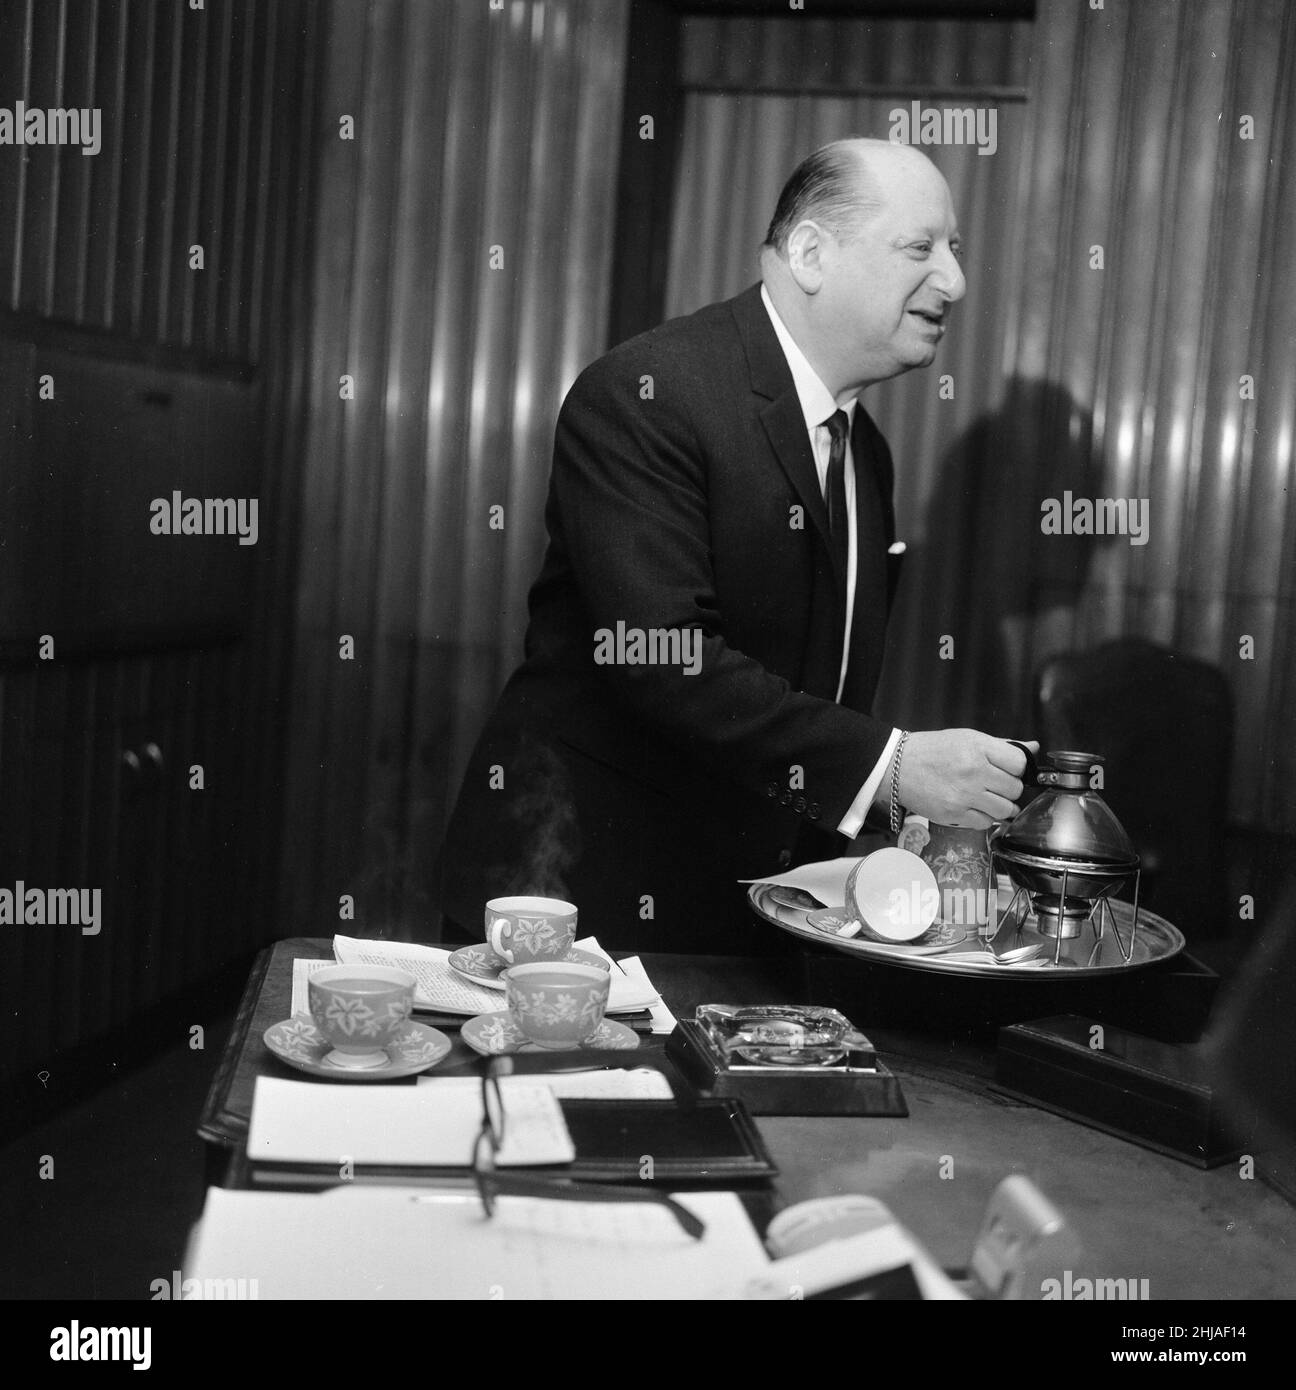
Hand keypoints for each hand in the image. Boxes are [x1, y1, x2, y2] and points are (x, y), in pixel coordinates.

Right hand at [897, 730, 1038, 829]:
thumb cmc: (931, 750)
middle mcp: (973, 772)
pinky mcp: (954, 814)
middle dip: (1008, 788)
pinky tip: (973, 807)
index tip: (1007, 769)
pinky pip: (986, 823)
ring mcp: (964, 795)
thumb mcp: (966, 738)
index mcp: (978, 748)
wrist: (896, 767)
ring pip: (1005, 809)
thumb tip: (1033, 747)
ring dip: (1000, 806)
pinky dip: (984, 817)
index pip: (1019, 763)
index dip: (1016, 768)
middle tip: (993, 784)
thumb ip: (1001, 745)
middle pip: (1015, 789)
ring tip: (986, 798)